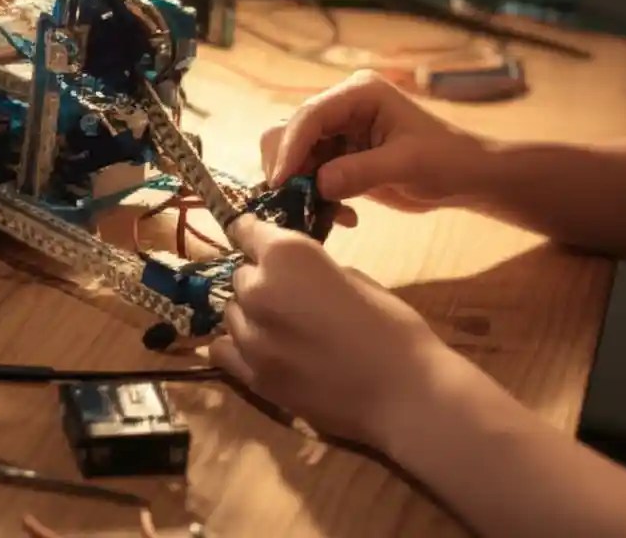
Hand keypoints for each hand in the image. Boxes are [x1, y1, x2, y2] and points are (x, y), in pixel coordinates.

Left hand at [207, 214, 460, 447]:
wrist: (402, 394)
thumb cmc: (393, 327)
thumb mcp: (354, 277)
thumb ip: (314, 272)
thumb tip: (298, 277)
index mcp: (286, 256)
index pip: (246, 231)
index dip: (253, 234)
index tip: (259, 238)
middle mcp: (257, 290)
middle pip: (241, 276)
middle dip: (261, 279)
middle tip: (291, 294)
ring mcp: (250, 337)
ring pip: (232, 312)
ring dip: (251, 312)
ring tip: (282, 325)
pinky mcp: (252, 377)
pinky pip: (223, 349)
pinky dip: (236, 344)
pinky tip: (261, 348)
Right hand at [261, 70, 490, 213]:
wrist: (466, 178)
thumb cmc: (447, 160)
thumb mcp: (407, 165)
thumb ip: (361, 172)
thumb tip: (318, 185)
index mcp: (358, 94)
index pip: (310, 116)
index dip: (290, 148)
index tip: (281, 183)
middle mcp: (342, 107)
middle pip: (289, 131)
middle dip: (288, 167)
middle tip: (296, 202)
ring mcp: (338, 133)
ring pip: (294, 157)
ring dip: (301, 187)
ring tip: (324, 212)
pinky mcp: (339, 158)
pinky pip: (309, 177)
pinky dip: (316, 199)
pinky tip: (343, 216)